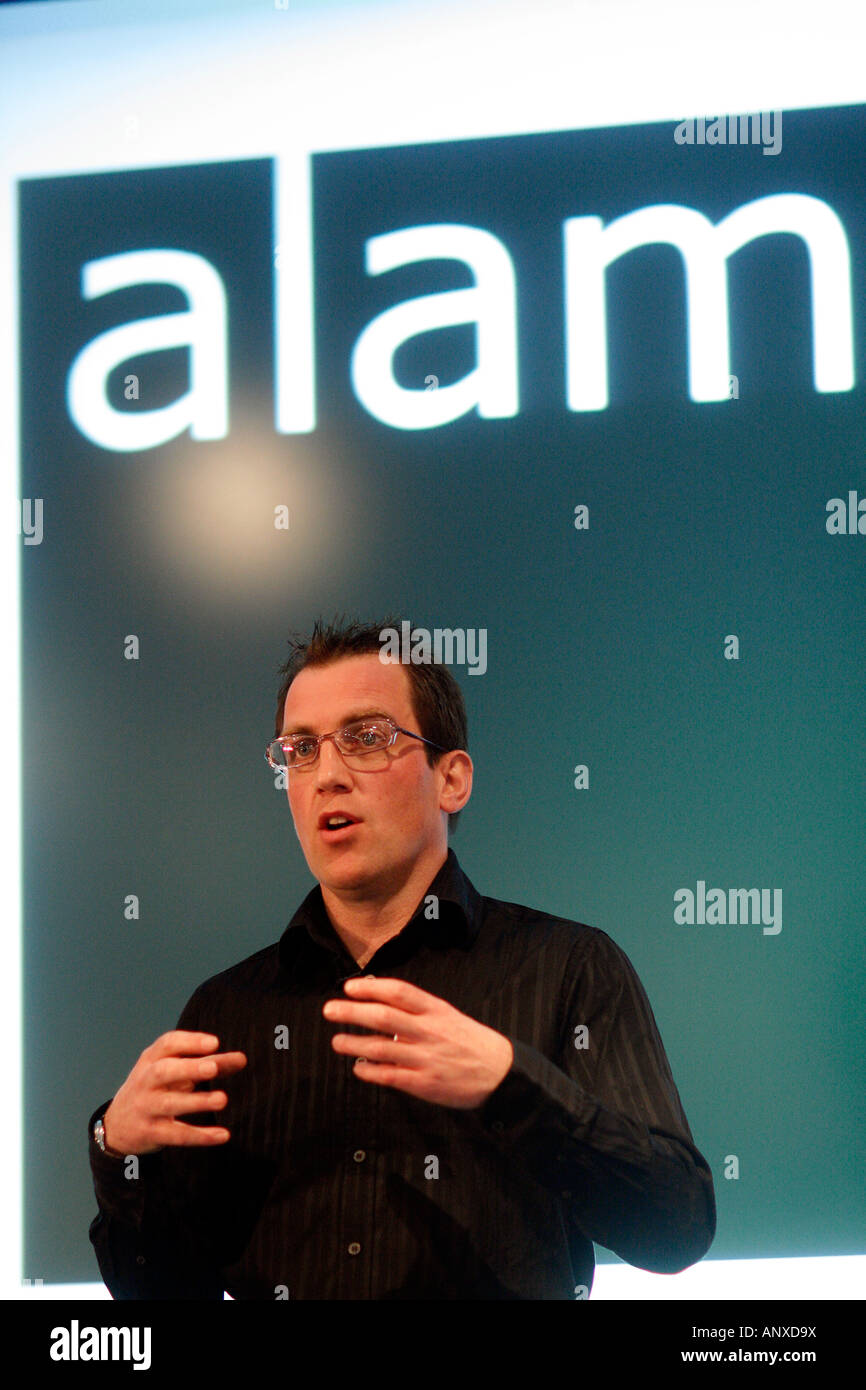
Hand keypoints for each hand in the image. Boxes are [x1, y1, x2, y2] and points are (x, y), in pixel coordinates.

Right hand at [101, 1031, 246, 1155]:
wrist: (117, 1125)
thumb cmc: (156, 1088)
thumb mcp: (175, 1072)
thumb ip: (208, 1063)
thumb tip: (242, 1059)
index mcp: (152, 1059)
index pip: (167, 1044)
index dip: (190, 1042)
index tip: (215, 1043)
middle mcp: (146, 1081)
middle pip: (163, 1071)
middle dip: (188, 1068)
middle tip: (213, 1067)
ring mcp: (146, 1107)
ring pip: (169, 1104)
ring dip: (196, 1102)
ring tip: (222, 1099)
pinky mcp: (151, 1133)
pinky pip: (175, 1135)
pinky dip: (199, 1136)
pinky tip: (222, 1135)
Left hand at [323, 977, 512, 1108]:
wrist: (499, 1071)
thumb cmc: (470, 1041)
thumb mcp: (448, 1015)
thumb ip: (418, 1011)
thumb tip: (382, 1003)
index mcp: (435, 1010)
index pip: (397, 992)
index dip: (370, 988)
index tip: (350, 988)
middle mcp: (428, 1031)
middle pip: (383, 1017)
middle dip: (352, 1012)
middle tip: (330, 1010)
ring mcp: (425, 1058)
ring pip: (381, 1048)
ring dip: (354, 1043)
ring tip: (337, 1041)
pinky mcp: (424, 1083)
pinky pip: (390, 1075)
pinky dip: (370, 1071)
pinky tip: (358, 1068)